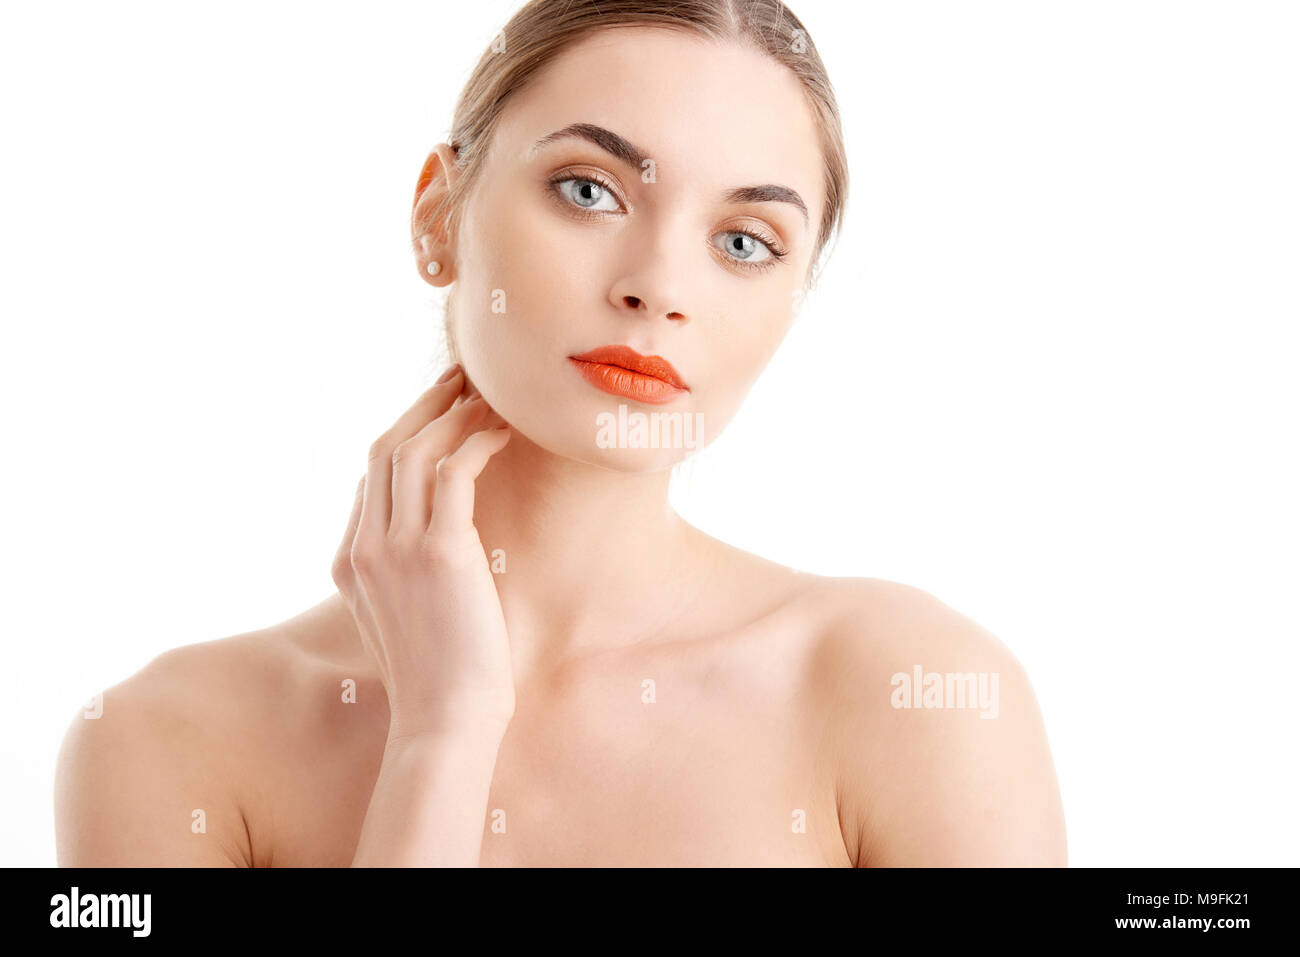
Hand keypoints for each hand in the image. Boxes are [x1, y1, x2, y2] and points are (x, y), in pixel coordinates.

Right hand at [332, 365, 515, 742]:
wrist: (444, 723)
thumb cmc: (438, 680)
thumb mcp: (403, 621)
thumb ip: (402, 577)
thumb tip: (433, 545)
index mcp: (350, 562)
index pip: (371, 476)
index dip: (407, 434)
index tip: (441, 412)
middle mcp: (364, 547)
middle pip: (386, 448)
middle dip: (424, 406)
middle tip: (462, 381)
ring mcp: (395, 549)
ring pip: (415, 450)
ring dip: (452, 414)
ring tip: (489, 398)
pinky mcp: (440, 553)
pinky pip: (453, 472)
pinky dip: (476, 443)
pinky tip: (501, 435)